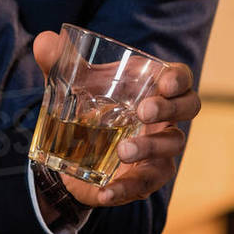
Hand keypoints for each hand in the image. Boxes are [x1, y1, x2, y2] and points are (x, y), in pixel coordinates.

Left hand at [31, 31, 199, 207]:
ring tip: (123, 151)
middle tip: (143, 111)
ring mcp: (159, 149)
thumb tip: (44, 41)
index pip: (181, 78)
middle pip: (188, 108)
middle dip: (170, 109)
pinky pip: (144, 184)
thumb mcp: (70, 82)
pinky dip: (125, 189)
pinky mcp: (145, 178)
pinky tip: (105, 192)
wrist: (73, 149)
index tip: (165, 83)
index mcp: (152, 86)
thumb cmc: (87, 103)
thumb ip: (57, 61)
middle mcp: (164, 116)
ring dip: (150, 148)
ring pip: (171, 147)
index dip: (179, 79)